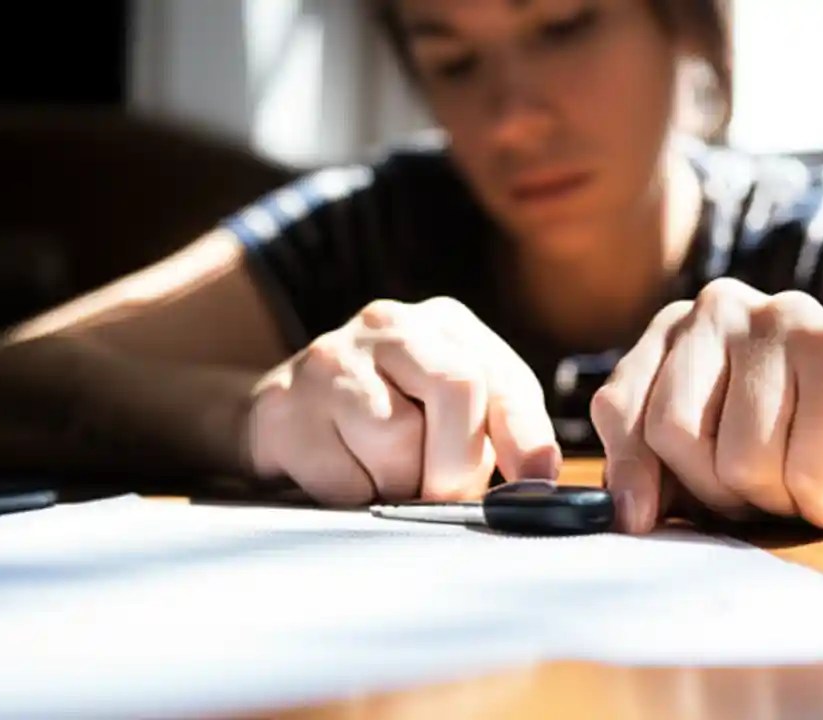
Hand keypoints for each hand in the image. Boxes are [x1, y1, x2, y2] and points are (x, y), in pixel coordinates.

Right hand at [247, 297, 559, 505]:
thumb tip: (538, 481)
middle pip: (458, 392)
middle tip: (440, 493)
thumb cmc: (392, 420)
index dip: (526, 439)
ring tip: (381, 474)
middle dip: (458, 464)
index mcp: (444, 325)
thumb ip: (505, 435)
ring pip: (397, 443)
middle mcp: (389, 325)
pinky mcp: (285, 408)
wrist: (287, 417)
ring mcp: (330, 360)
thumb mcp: (457, 414)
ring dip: (399, 485)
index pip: (503, 379)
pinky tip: (341, 475)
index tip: (536, 485)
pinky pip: (343, 480)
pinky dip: (352, 497)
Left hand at [591, 278, 822, 533]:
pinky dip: (822, 501)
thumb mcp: (700, 470)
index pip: (620, 408)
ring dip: (775, 501)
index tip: (646, 521)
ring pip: (742, 455)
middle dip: (715, 492)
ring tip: (800, 485)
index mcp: (673, 330)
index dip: (633, 476)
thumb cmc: (790, 462)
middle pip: (675, 429)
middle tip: (756, 496)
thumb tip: (623, 513)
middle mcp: (721, 306)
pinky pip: (809, 463)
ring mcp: (788, 315)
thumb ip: (652, 476)